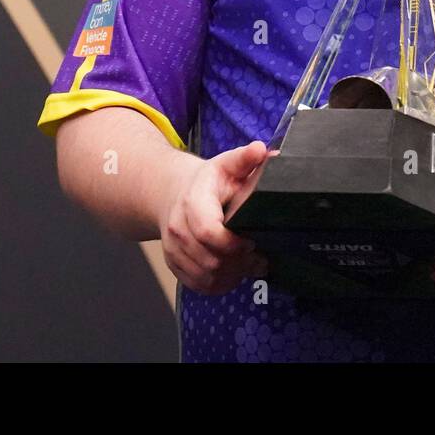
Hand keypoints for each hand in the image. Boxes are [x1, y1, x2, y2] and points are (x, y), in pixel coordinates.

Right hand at [159, 140, 268, 294]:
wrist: (174, 193)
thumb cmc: (208, 182)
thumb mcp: (227, 164)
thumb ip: (245, 159)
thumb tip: (260, 150)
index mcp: (193, 203)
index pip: (208, 232)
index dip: (234, 243)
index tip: (251, 241)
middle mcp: (178, 228)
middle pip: (211, 260)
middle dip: (240, 262)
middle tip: (259, 257)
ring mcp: (174, 249)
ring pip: (206, 277)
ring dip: (233, 275)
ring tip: (251, 264)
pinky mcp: (175, 265)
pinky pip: (199, 285)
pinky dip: (220, 283)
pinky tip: (235, 271)